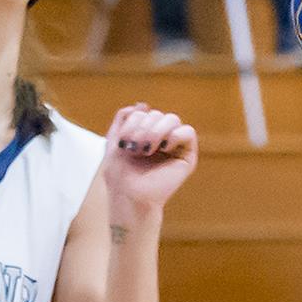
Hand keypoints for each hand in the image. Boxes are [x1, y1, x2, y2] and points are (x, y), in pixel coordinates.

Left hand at [102, 104, 198, 222]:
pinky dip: (175, 135)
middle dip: (143, 127)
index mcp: (144, 134)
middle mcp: (160, 138)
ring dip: (156, 130)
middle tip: (134, 148)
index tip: (123, 143)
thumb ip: (121, 121)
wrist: (129, 197)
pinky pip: (188, 132)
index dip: (132, 122)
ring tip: (147, 149)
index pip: (144, 112)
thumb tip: (141, 104)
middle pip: (157, 114)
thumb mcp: (113, 143)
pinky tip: (163, 147)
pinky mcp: (186, 156)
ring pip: (172, 118)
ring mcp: (174, 146)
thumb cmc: (120, 176)